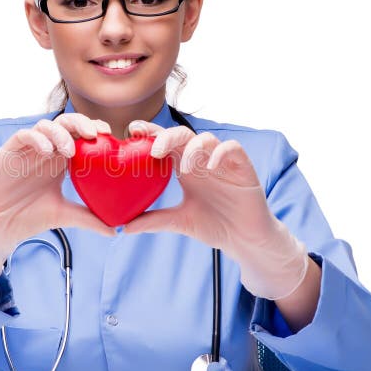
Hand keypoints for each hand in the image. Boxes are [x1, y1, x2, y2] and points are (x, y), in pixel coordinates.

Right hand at [0, 113, 116, 284]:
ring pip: (45, 125)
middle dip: (81, 123)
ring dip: (60, 133)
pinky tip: (48, 152)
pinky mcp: (9, 152)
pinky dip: (38, 139)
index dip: (94, 129)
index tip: (109, 136)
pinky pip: (24, 135)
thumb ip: (89, 218)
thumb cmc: (30, 218)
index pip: (79, 134)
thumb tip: (116, 230)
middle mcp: (45, 150)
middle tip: (94, 135)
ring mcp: (27, 149)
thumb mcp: (64, 215)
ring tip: (70, 150)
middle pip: (65, 123)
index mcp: (60, 160)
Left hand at [121, 121, 307, 299]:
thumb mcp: (180, 222)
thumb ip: (154, 220)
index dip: (150, 133)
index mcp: (185, 168)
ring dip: (193, 148)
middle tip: (155, 149)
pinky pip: (233, 148)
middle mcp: (202, 160)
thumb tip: (124, 226)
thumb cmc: (214, 226)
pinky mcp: (242, 167)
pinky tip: (210, 166)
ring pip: (207, 138)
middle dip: (167, 136)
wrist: (245, 239)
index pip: (165, 142)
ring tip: (185, 168)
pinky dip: (220, 153)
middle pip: (183, 135)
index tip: (132, 131)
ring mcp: (222, 162)